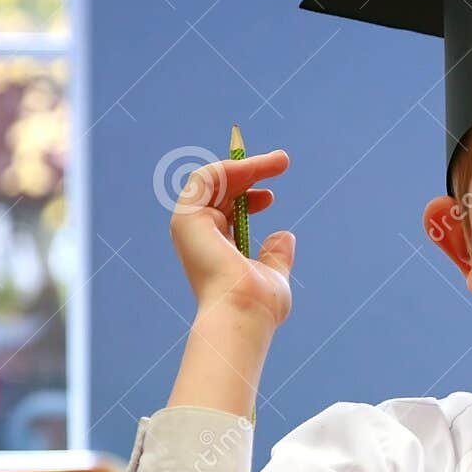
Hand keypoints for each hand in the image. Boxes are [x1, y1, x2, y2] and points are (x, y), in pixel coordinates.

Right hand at [168, 149, 295, 326]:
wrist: (244, 310)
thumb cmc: (258, 302)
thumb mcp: (272, 274)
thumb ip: (275, 256)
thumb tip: (284, 236)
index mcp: (213, 248)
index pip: (224, 210)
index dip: (247, 196)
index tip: (271, 196)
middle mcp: (197, 235)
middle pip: (220, 191)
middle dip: (251, 172)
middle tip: (283, 161)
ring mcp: (189, 225)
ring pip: (214, 180)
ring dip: (247, 165)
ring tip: (281, 161)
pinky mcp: (187, 217)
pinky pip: (206, 178)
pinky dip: (232, 168)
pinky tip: (257, 167)